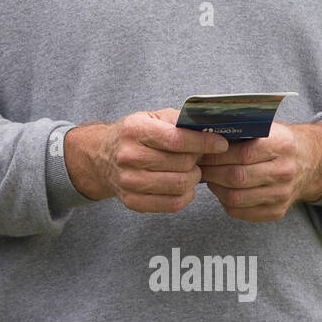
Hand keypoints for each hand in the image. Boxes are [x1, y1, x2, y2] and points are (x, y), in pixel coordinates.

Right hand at [64, 108, 227, 211]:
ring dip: (193, 178)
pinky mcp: (132, 201)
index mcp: (135, 130)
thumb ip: (179, 121)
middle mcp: (129, 156)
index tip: (221, 144)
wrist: (100, 157)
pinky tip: (183, 185)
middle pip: (181, 165)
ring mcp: (128, 181)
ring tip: (191, 170)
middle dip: (198, 161)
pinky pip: (171, 204)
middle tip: (200, 157)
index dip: (204, 143)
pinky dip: (185, 196)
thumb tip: (212, 128)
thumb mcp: (151, 117)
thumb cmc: (133, 135)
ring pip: (179, 186)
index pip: (177, 140)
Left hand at [198, 122, 321, 221]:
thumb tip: (204, 135)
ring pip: (236, 198)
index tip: (201, 153)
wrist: (309, 162)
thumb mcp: (267, 128)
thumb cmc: (277, 142)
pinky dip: (225, 202)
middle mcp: (285, 171)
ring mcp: (282, 194)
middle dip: (212, 173)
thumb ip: (241, 131)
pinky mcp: (277, 211)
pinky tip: (222, 190)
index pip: (242, 154)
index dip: (217, 156)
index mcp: (282, 145)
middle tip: (199, 167)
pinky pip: (241, 212)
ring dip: (216, 188)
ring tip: (209, 178)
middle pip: (237, 178)